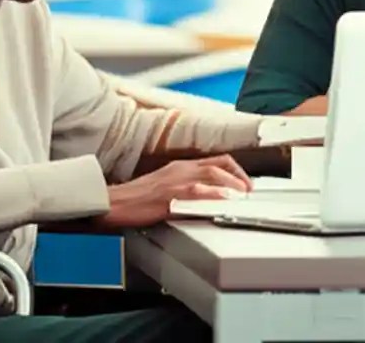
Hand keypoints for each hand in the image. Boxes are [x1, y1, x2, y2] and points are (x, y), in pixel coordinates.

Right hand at [96, 154, 251, 228]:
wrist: (115, 203)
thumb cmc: (136, 199)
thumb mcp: (166, 187)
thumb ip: (186, 188)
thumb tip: (207, 196)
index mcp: (180, 167)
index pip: (215, 161)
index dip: (234, 170)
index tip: (245, 183)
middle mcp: (180, 169)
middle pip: (218, 165)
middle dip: (239, 176)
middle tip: (249, 190)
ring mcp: (175, 181)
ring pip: (211, 175)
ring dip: (231, 184)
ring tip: (243, 194)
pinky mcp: (169, 194)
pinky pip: (196, 191)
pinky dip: (213, 194)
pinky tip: (223, 199)